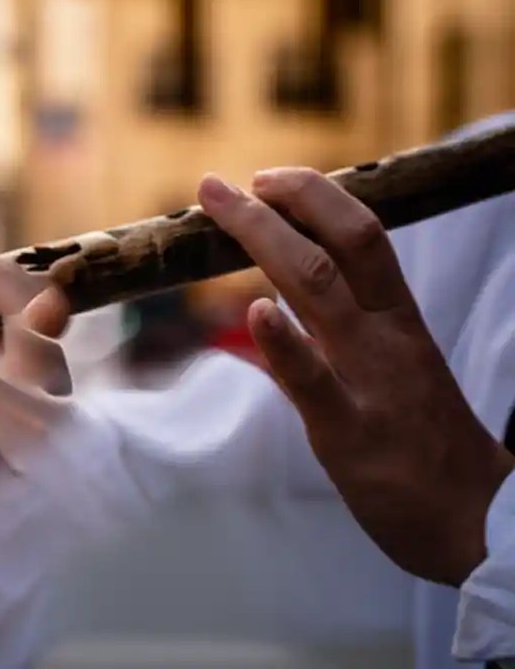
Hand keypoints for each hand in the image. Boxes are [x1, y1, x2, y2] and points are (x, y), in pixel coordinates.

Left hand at [199, 168, 514, 585]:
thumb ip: (354, 326)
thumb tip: (292, 289)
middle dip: (281, 203)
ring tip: (220, 208)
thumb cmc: (427, 441)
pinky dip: (284, 344)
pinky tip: (255, 312)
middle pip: (340, 246)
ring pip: (320, 290)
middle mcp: (386, 337)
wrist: (478, 520)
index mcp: (400, 320)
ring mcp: (369, 381)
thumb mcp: (400, 366)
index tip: (269, 178)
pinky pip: (314, 382)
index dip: (315, 198)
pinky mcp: (349, 433)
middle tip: (221, 184)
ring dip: (263, 239)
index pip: (364, 236)